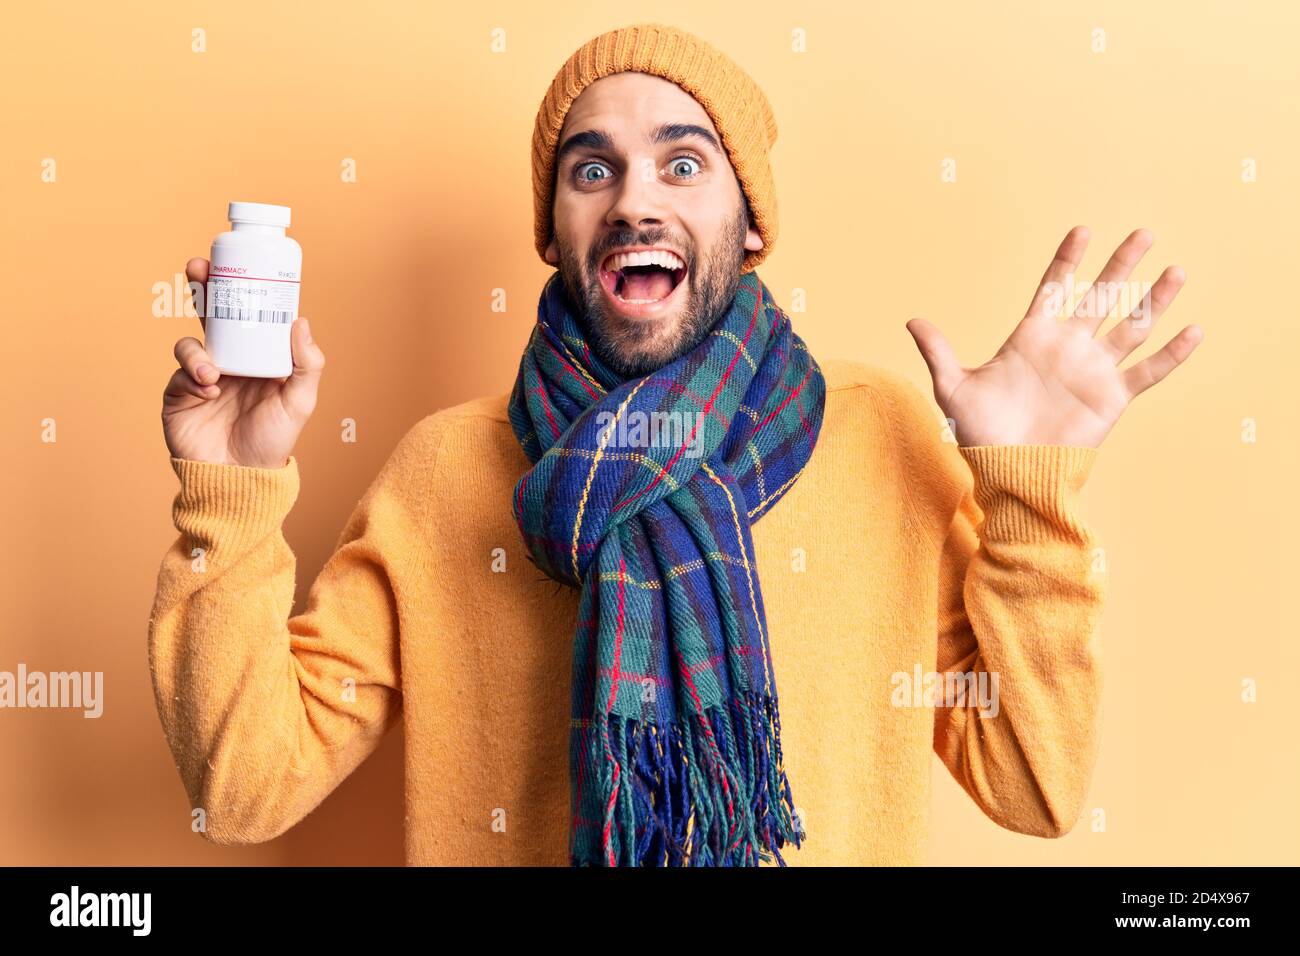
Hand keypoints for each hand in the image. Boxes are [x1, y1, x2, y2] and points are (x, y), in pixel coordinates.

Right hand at [161, 256, 324, 466]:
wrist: (238, 479)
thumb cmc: (272, 441)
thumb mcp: (300, 402)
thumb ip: (307, 364)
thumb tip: (301, 320)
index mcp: (258, 355)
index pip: (249, 312)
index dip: (242, 286)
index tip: (238, 261)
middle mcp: (230, 358)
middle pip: (213, 312)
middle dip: (202, 286)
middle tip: (199, 268)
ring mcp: (202, 373)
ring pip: (191, 339)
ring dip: (197, 349)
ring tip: (213, 374)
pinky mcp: (179, 391)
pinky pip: (180, 370)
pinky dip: (192, 374)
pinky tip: (209, 390)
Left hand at [905, 226, 1202, 447]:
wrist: (1008, 472)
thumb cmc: (980, 433)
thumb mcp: (954, 389)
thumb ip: (938, 352)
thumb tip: (912, 320)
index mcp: (1032, 337)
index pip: (1054, 288)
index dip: (1068, 260)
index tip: (1082, 230)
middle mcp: (1068, 347)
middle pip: (1101, 297)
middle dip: (1121, 266)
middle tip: (1142, 233)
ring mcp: (1092, 370)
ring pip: (1131, 326)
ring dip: (1154, 300)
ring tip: (1176, 270)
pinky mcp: (1111, 398)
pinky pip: (1147, 372)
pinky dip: (1172, 354)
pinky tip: (1194, 330)